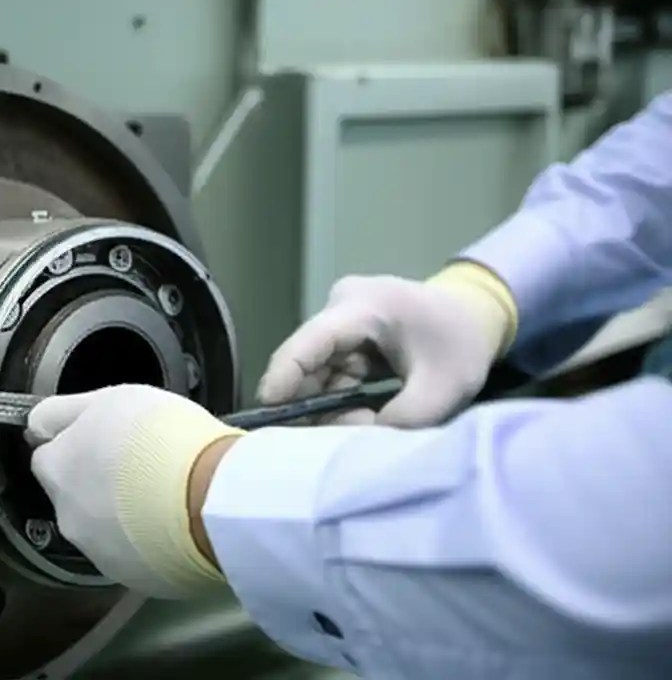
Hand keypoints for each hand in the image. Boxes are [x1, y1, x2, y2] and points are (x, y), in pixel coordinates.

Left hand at [26, 385, 237, 597]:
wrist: (208, 498)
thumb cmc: (159, 439)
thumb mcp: (107, 398)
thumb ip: (61, 412)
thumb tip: (36, 424)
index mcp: (56, 471)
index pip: (47, 457)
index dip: (73, 444)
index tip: (102, 439)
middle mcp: (68, 517)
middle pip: (73, 496)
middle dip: (97, 484)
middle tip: (139, 466)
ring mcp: (100, 553)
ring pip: (103, 530)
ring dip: (122, 516)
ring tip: (164, 497)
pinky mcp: (135, 579)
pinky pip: (136, 556)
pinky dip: (149, 543)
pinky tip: (176, 525)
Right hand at [256, 265, 516, 427]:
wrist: (477, 315)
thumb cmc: (462, 344)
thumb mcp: (442, 389)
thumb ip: (401, 419)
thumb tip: (357, 441)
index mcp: (365, 306)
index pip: (312, 340)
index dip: (285, 375)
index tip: (268, 409)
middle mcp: (342, 306)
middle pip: (308, 359)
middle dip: (312, 402)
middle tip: (332, 439)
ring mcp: (342, 320)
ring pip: (316, 370)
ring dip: (327, 404)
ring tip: (360, 428)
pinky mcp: (345, 336)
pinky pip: (329, 372)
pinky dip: (336, 398)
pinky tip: (354, 419)